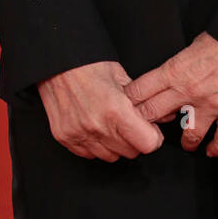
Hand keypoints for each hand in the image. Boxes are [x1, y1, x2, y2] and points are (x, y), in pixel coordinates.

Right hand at [35, 60, 164, 161]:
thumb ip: (140, 100)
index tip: (150, 130)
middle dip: (135, 140)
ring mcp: (79, 134)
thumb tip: (161, 116)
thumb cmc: (88, 64)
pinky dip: (95, 145)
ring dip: (115, 145)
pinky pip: (89, 154)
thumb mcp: (121, 76)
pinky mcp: (65, 137)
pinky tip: (95, 127)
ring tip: (110, 124)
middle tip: (130, 124)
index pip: (147, 143)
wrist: (57, 62)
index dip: (152, 136)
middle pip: (130, 152)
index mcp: (115, 109)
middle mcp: (96, 126)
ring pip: (110, 156)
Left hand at [122, 32, 217, 156]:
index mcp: (175, 70)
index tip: (125, 107)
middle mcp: (189, 91)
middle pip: (154, 115)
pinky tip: (211, 150)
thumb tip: (169, 78)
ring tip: (186, 143)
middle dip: (146, 123)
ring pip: (188, 136)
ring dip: (185, 142)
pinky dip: (216, 148)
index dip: (130, 101)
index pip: (140, 92)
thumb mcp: (192, 45)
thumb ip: (179, 65)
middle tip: (144, 129)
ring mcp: (212, 105)